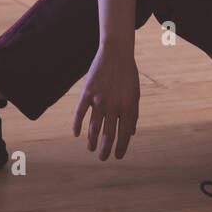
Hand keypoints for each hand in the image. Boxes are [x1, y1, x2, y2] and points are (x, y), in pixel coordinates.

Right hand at [71, 43, 140, 159]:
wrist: (116, 53)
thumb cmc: (128, 76)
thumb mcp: (135, 94)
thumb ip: (133, 114)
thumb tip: (131, 134)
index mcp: (128, 106)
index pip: (124, 134)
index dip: (121, 148)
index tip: (117, 157)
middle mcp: (114, 105)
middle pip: (108, 134)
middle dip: (105, 149)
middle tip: (103, 158)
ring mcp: (99, 99)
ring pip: (93, 127)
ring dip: (91, 141)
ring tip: (91, 149)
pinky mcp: (87, 93)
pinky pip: (80, 113)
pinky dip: (77, 125)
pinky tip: (76, 134)